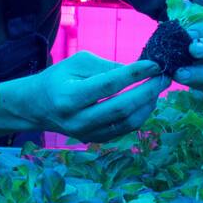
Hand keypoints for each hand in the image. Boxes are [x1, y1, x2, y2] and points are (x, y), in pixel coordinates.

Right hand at [23, 51, 170, 141]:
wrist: (37, 107)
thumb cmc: (58, 78)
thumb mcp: (77, 62)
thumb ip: (107, 66)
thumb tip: (138, 71)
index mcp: (70, 96)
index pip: (109, 84)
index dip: (135, 74)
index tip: (155, 64)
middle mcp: (78, 119)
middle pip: (122, 107)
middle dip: (148, 91)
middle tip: (165, 77)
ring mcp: (87, 134)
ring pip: (127, 122)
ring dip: (147, 105)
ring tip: (157, 88)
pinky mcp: (95, 140)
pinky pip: (124, 130)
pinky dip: (139, 115)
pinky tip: (146, 101)